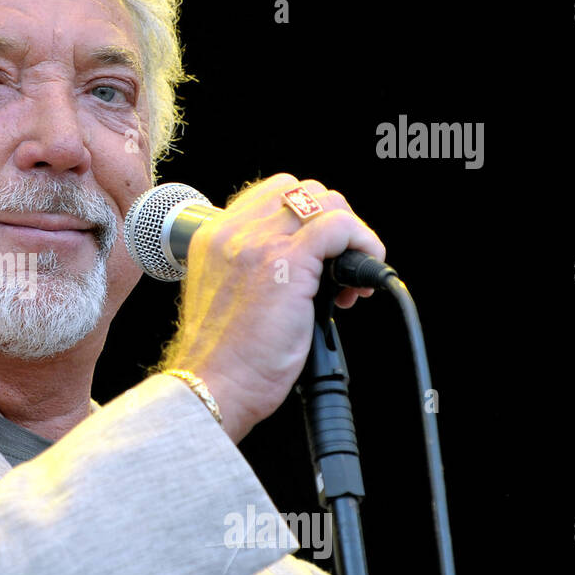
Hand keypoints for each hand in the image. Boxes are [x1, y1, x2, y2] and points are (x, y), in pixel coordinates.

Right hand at [161, 173, 385, 442]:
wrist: (212, 385)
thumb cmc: (222, 357)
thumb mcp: (224, 295)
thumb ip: (250, 268)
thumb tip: (305, 264)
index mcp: (213, 237)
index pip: (272, 193)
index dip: (305, 218)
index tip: (315, 255)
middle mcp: (232, 232)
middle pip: (302, 190)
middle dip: (331, 224)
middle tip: (336, 270)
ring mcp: (259, 243)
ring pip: (326, 202)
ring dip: (350, 236)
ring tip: (347, 281)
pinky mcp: (288, 262)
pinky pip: (341, 227)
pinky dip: (362, 247)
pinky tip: (357, 283)